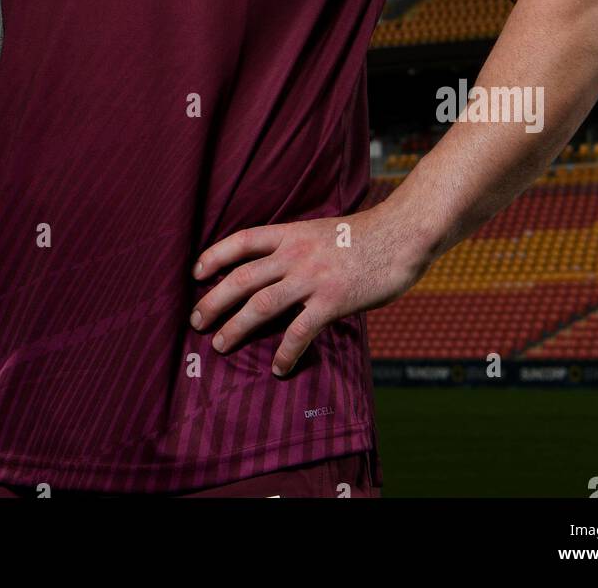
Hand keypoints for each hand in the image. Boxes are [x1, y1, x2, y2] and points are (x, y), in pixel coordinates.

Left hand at [189, 202, 436, 376]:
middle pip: (241, 277)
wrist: (401, 235)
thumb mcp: (323, 231)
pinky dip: (286, 352)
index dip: (215, 256)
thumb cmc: (365, 236)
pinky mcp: (332, 300)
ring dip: (236, 327)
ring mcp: (312, 277)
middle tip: (196, 321)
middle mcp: (295, 253)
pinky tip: (278, 367)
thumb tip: (280, 266)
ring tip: (220, 344)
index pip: (242, 241)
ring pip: (261, 304)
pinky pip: (300, 330)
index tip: (196, 272)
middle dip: (213, 300)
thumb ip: (300, 246)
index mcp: (292, 232)